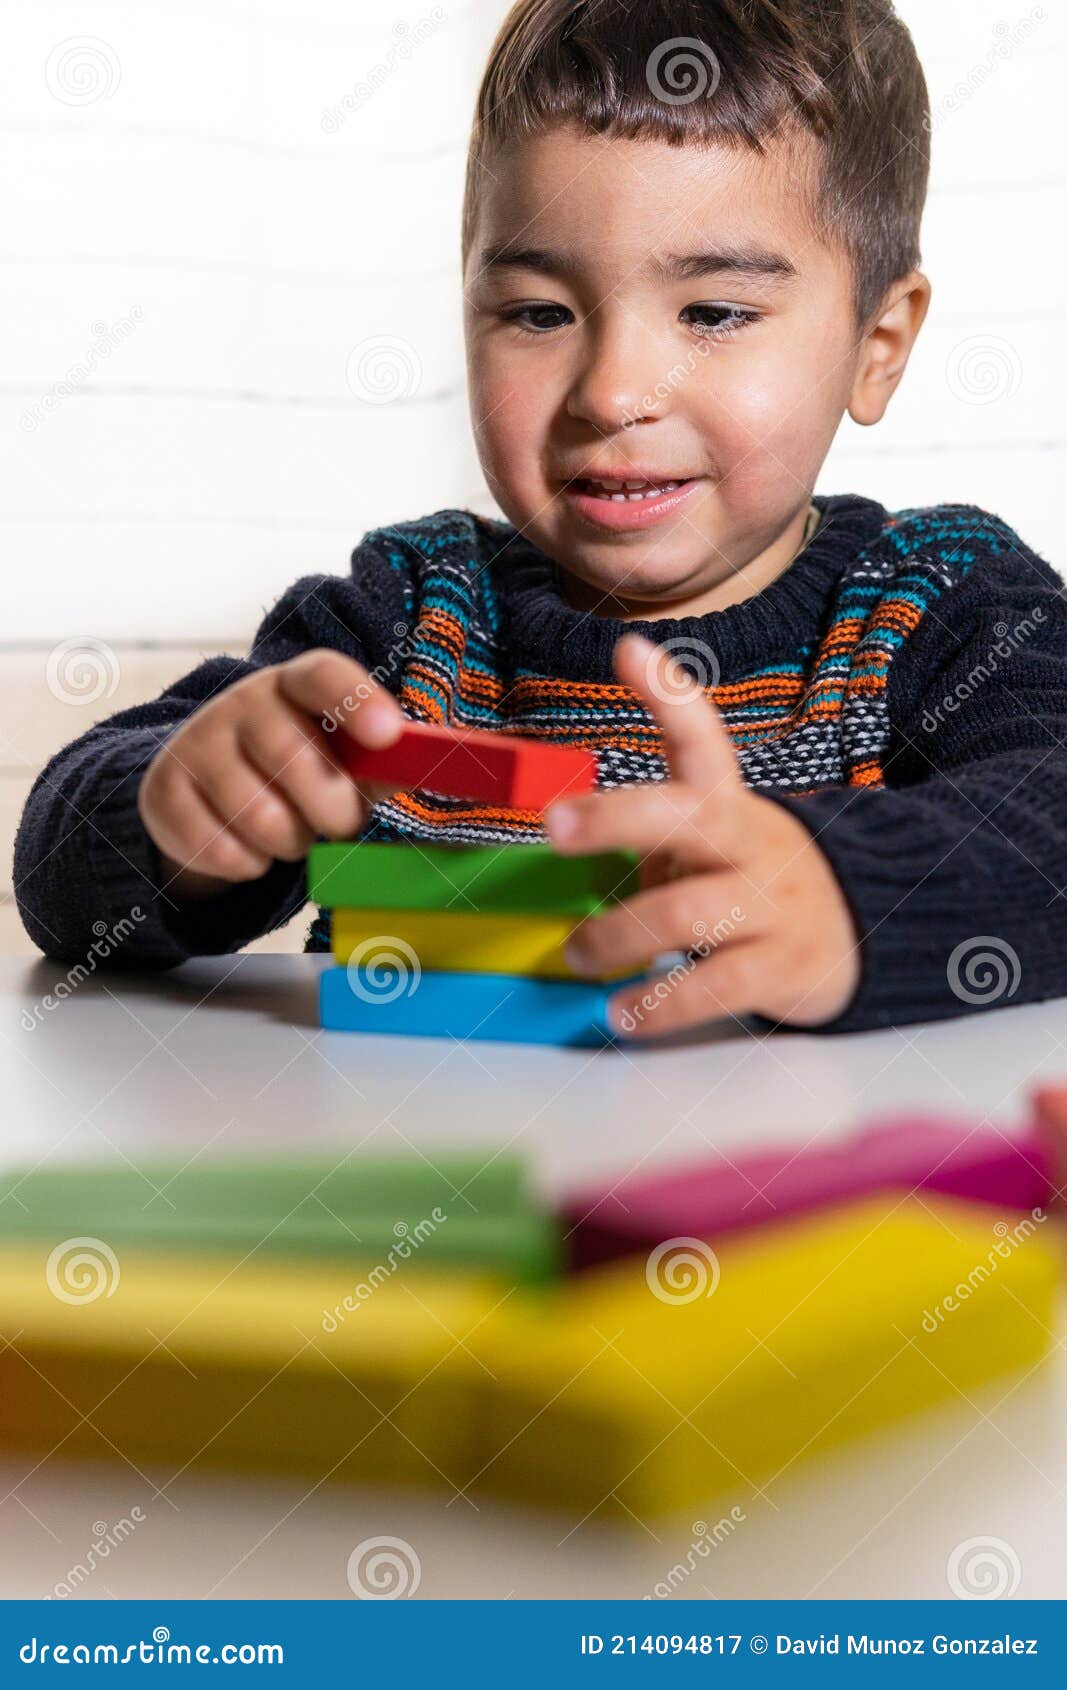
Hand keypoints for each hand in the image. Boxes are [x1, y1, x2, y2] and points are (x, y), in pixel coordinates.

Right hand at [138, 649, 403, 898]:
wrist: (207, 788)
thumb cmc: (300, 769)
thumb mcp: (343, 758)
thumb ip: (382, 763)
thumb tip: (436, 767)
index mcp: (296, 684)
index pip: (323, 676)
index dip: (357, 701)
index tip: (388, 734)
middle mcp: (241, 703)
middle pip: (296, 760)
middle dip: (332, 810)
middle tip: (338, 823)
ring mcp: (196, 744)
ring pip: (261, 817)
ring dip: (291, 842)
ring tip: (291, 832)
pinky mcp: (164, 793)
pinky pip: (222, 850)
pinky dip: (249, 864)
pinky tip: (250, 848)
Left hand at [545, 633, 860, 1033]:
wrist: (868, 931)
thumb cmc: (758, 879)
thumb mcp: (715, 839)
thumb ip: (658, 825)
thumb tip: (589, 819)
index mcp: (729, 807)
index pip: (701, 740)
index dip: (668, 694)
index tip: (628, 650)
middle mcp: (753, 845)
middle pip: (688, 816)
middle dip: (617, 816)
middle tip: (555, 826)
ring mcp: (772, 905)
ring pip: (688, 913)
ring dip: (618, 937)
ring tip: (578, 955)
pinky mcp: (784, 968)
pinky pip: (715, 987)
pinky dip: (658, 1003)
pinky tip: (622, 1013)